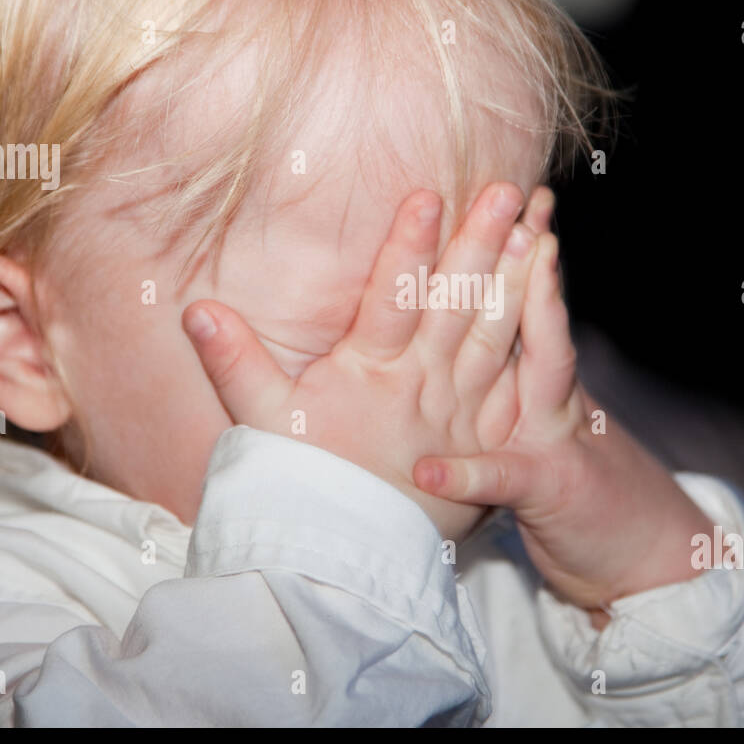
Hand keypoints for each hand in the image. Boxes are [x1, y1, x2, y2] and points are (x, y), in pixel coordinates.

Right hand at [180, 182, 548, 540]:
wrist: (351, 554)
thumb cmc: (304, 481)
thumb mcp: (261, 424)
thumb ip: (233, 363)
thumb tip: (195, 309)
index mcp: (369, 374)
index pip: (391, 300)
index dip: (407, 248)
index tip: (427, 197)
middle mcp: (422, 384)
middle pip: (455, 304)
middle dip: (480, 242)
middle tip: (503, 189)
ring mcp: (460, 408)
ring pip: (495, 332)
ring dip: (517, 277)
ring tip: (536, 224)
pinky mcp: (485, 430)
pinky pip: (517, 375)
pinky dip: (535, 332)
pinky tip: (547, 290)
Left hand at [412, 207, 715, 620]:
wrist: (643, 559)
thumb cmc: (573, 490)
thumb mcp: (538, 431)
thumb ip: (511, 386)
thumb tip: (478, 337)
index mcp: (535, 380)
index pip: (526, 303)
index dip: (522, 250)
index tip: (519, 196)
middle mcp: (549, 396)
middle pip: (541, 316)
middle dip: (533, 257)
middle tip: (528, 200)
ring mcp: (554, 438)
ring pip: (546, 370)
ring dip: (540, 318)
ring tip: (535, 267)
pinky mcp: (547, 493)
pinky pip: (502, 481)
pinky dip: (468, 476)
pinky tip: (430, 469)